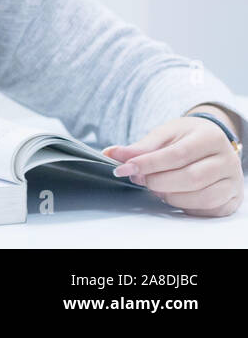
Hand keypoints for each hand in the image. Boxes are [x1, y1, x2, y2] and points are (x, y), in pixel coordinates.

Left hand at [102, 116, 243, 216]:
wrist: (211, 142)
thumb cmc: (186, 137)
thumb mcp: (164, 134)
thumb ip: (141, 147)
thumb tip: (111, 154)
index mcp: (210, 138)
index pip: (177, 155)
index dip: (148, 164)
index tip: (124, 169)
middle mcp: (227, 160)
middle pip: (190, 178)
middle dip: (158, 181)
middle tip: (139, 178)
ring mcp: (232, 181)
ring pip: (201, 196)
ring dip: (171, 196)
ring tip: (156, 187)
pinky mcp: (232, 199)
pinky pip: (208, 209)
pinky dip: (186, 206)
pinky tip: (173, 195)